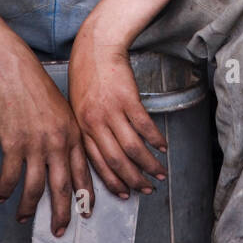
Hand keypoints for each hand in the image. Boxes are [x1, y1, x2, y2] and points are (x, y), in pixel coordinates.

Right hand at [0, 47, 93, 237]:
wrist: (18, 75)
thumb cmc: (40, 90)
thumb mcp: (65, 112)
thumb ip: (68, 137)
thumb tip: (68, 160)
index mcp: (73, 136)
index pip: (83, 173)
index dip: (85, 196)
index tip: (87, 211)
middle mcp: (58, 144)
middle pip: (63, 186)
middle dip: (63, 212)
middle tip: (61, 229)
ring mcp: (36, 145)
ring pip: (36, 187)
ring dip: (29, 207)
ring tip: (24, 217)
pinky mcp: (14, 144)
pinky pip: (10, 176)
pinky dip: (6, 189)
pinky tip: (2, 196)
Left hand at [68, 19, 167, 198]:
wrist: (96, 49)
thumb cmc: (87, 77)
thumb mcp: (78, 107)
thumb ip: (89, 130)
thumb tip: (104, 154)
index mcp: (82, 128)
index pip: (97, 164)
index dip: (113, 182)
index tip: (125, 194)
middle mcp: (95, 123)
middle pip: (116, 161)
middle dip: (133, 180)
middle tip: (146, 190)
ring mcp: (111, 111)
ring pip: (132, 148)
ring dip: (148, 164)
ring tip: (159, 173)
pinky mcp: (127, 99)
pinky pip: (144, 127)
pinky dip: (156, 140)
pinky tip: (163, 147)